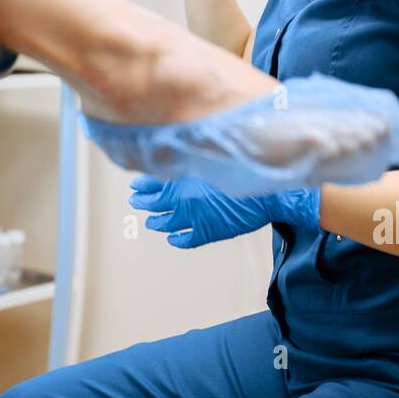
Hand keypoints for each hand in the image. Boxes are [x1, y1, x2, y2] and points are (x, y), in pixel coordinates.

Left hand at [128, 174, 320, 248]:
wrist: (264, 191)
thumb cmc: (242, 168)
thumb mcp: (211, 157)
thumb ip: (192, 160)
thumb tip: (178, 157)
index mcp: (182, 176)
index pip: (153, 181)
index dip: (142, 184)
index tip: (134, 185)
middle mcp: (182, 198)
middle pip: (154, 202)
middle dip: (143, 202)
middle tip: (136, 202)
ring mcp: (192, 216)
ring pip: (165, 223)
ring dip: (156, 223)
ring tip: (151, 223)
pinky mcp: (205, 232)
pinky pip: (184, 240)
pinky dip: (176, 240)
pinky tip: (173, 239)